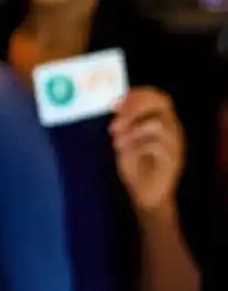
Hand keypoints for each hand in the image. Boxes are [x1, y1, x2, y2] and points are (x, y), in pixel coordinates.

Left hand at [110, 87, 184, 213]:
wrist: (146, 194)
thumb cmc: (135, 165)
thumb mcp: (125, 139)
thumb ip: (123, 122)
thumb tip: (116, 104)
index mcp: (162, 120)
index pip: (157, 97)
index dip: (136, 96)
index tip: (114, 104)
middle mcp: (173, 128)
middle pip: (161, 104)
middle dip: (133, 108)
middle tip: (114, 123)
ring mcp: (175, 143)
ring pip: (157, 123)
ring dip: (132, 130)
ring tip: (117, 142)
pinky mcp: (174, 159)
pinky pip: (157, 144)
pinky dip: (136, 146)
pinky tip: (125, 152)